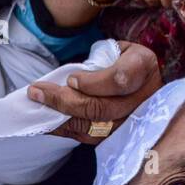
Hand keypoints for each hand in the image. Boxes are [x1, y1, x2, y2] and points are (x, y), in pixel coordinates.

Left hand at [28, 42, 161, 143]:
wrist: (148, 85)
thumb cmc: (127, 61)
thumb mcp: (119, 48)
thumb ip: (101, 58)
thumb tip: (70, 79)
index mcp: (143, 68)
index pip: (119, 79)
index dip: (92, 82)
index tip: (70, 79)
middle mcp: (142, 100)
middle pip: (101, 109)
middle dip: (64, 101)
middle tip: (37, 91)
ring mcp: (131, 123)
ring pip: (92, 127)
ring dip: (59, 118)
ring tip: (36, 105)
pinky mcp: (117, 137)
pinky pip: (87, 137)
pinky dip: (63, 129)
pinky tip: (46, 120)